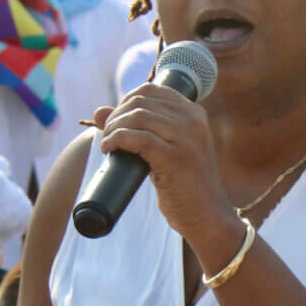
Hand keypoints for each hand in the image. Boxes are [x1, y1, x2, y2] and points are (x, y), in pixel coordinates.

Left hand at [93, 86, 233, 249]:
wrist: (207, 215)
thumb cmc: (184, 184)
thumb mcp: (164, 149)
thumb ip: (138, 128)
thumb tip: (98, 111)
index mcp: (194, 114)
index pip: (150, 90)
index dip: (125, 102)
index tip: (115, 122)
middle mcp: (192, 120)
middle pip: (140, 101)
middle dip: (116, 117)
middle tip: (107, 136)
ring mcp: (186, 138)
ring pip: (137, 117)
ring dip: (113, 129)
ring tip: (107, 144)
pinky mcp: (175, 158)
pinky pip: (138, 138)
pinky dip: (118, 140)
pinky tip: (109, 150)